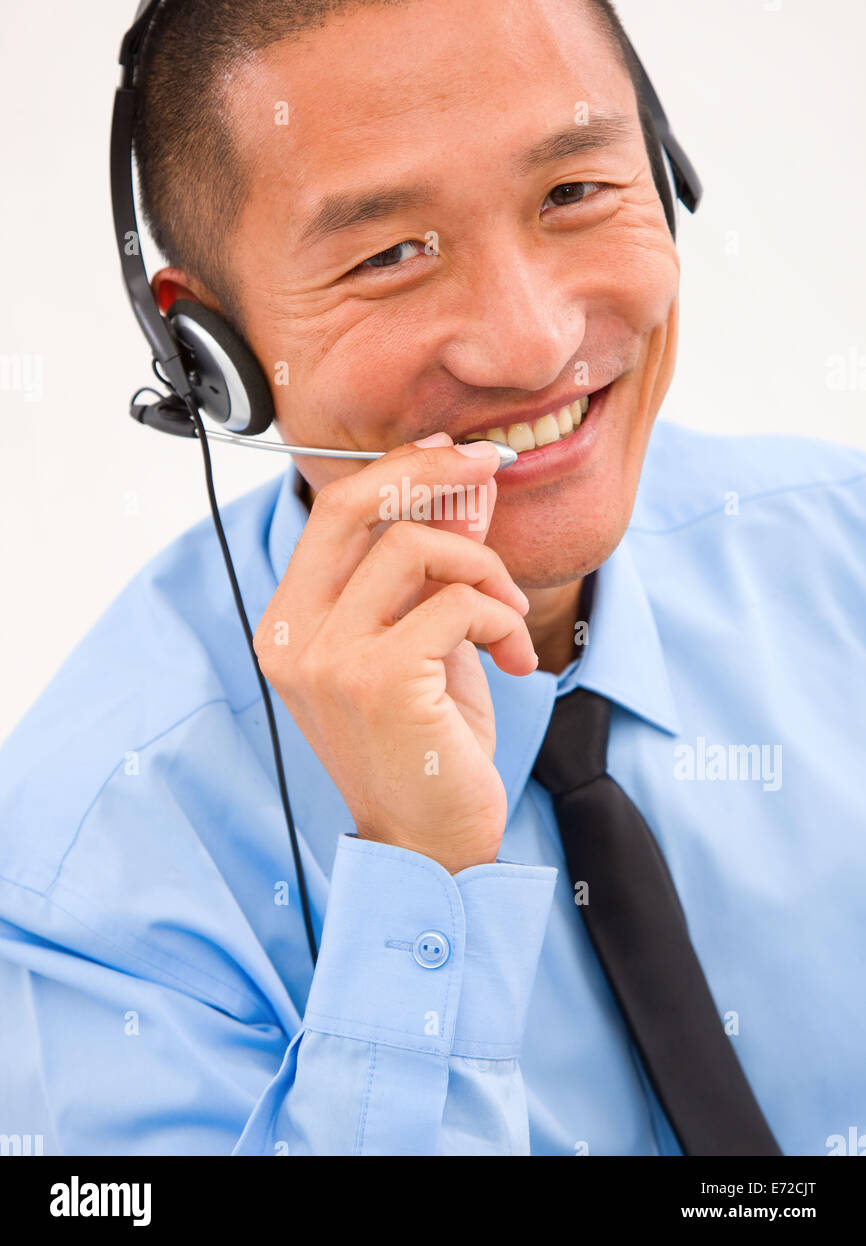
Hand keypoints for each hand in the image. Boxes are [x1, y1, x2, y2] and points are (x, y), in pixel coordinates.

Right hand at [253, 435, 536, 872]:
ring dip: (484, 571)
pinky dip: (499, 620)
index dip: (395, 470)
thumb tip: (466, 483)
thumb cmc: (428, 745)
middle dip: (428, 472)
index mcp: (291, 624)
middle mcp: (293, 636)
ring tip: (509, 619)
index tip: (451, 454)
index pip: (331, 513)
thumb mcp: (429, 642)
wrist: (431, 844)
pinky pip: (455, 603)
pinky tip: (513, 662)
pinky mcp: (375, 678)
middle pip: (352, 505)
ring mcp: (326, 658)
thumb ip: (433, 569)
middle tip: (486, 464)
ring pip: (413, 547)